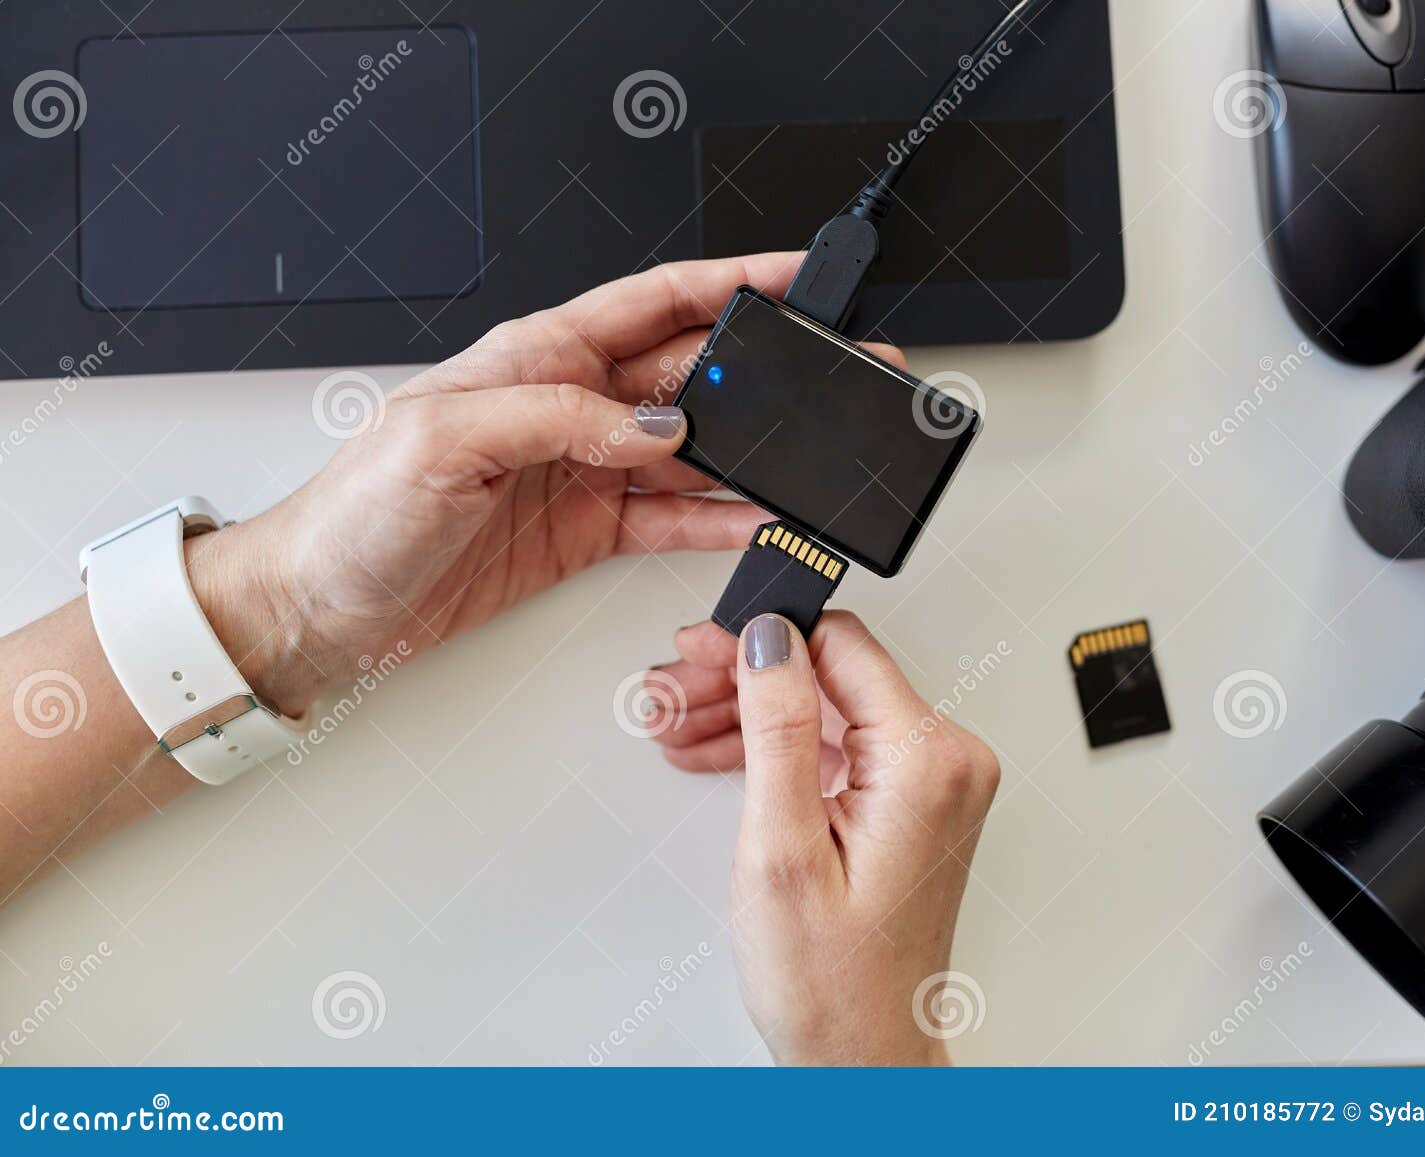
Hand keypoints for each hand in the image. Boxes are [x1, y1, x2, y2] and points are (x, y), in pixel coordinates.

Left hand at [186, 253, 812, 715]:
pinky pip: (674, 518)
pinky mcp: (587, 532)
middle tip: (828, 370)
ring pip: (694, 448)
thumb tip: (655, 423)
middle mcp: (570, 405)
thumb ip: (557, 418)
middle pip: (690, 372)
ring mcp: (584, 470)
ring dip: (754, 451)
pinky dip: (721, 520)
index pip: (653, 301)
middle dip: (765, 367)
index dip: (729, 280)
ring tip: (810, 455)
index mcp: (536, 356)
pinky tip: (759, 520)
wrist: (323, 606)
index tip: (792, 275)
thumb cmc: (355, 511)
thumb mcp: (446, 438)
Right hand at [648, 612, 1000, 1064]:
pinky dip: (779, 747)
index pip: (840, 647)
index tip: (701, 644)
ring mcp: (931, 782)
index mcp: (927, 762)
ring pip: (828, 706)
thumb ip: (779, 729)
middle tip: (674, 687)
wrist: (862, 1056)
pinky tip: (720, 750)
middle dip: (743, 677)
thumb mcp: (782, 847)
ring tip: (679, 724)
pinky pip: (839, 746)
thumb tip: (771, 639)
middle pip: (831, 672)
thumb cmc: (833, 982)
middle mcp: (945, 762)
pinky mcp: (911, 801)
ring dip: (750, 711)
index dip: (760, 636)